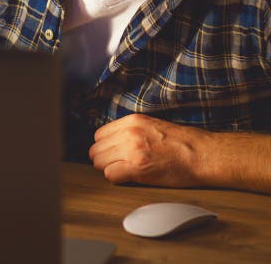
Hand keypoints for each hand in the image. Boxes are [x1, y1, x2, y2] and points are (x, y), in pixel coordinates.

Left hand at [88, 114, 209, 187]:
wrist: (204, 154)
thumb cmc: (184, 142)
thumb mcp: (153, 125)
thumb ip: (131, 130)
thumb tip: (113, 141)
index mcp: (132, 121)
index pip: (99, 134)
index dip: (104, 146)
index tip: (111, 153)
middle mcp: (129, 133)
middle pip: (96, 149)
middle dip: (103, 159)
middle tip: (115, 165)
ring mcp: (132, 150)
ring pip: (100, 162)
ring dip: (108, 169)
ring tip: (123, 171)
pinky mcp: (138, 168)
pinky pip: (110, 175)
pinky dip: (116, 178)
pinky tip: (129, 178)